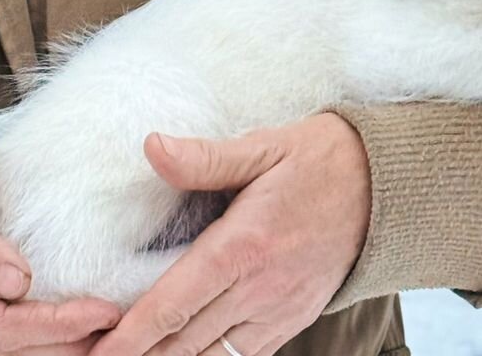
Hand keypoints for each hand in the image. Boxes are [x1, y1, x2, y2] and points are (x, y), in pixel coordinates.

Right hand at [0, 119, 121, 354]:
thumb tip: (17, 284)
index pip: (3, 324)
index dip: (57, 324)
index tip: (106, 313)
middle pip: (6, 344)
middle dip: (63, 344)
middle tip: (117, 332)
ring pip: (2, 342)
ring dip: (52, 344)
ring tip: (99, 334)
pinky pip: (0, 321)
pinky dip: (37, 329)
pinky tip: (66, 319)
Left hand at [90, 113, 370, 355]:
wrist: (387, 186)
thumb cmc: (322, 158)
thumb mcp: (267, 145)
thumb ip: (207, 157)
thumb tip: (152, 147)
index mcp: (246, 244)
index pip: (173, 304)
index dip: (127, 336)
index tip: (93, 351)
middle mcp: (261, 289)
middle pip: (183, 344)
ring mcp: (280, 311)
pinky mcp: (294, 320)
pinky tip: (183, 354)